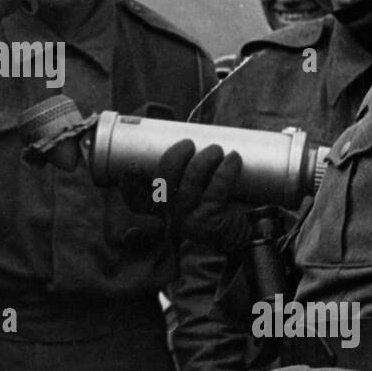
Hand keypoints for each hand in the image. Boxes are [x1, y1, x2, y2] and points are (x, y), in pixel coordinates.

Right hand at [122, 139, 251, 248]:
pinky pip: (216, 189)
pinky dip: (226, 170)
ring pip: (189, 183)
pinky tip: (233, 159)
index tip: (134, 166)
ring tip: (216, 149)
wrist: (242, 235)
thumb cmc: (215, 207)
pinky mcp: (211, 221)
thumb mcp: (194, 193)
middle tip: (189, 144)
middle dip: (175, 156)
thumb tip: (191, 135)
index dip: (129, 184)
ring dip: (205, 158)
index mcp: (160, 209)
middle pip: (163, 182)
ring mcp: (190, 221)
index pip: (136, 200)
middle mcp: (170, 217)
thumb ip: (184, 172)